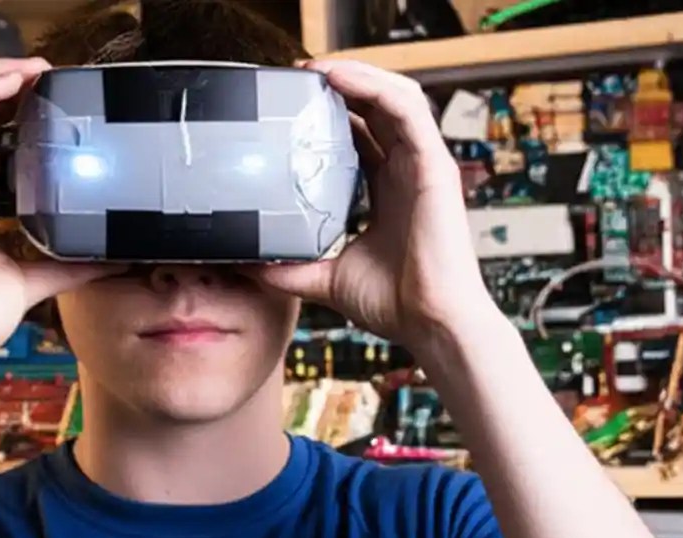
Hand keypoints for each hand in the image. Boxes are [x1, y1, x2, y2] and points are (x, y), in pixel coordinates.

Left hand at [255, 59, 499, 355]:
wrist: (431, 324)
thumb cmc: (395, 304)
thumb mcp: (326, 277)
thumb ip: (290, 268)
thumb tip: (248, 264)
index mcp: (386, 192)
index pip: (359, 137)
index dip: (329, 116)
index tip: (290, 106)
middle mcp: (406, 173)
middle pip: (375, 110)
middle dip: (339, 88)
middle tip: (296, 78)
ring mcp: (422, 165)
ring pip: (393, 98)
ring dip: (355, 75)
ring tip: (316, 68)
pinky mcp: (434, 164)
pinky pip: (406, 109)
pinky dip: (374, 86)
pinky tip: (339, 78)